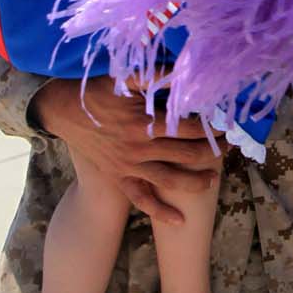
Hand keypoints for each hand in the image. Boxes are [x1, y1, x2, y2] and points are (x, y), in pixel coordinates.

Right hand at [33, 77, 222, 223]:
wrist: (63, 111)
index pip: (190, 127)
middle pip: (187, 154)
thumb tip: (184, 71)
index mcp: (146, 121)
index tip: (226, 125)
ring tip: (214, 178)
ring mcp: (130, 166)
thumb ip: (156, 75)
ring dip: (196, 181)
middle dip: (213, 152)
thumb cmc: (96, 91)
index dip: (211, 127)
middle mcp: (141, 148)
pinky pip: (142, 200)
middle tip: (229, 147)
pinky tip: (180, 220)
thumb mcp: (125, 77)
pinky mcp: (119, 178)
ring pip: (171, 180)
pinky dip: (161, 212)